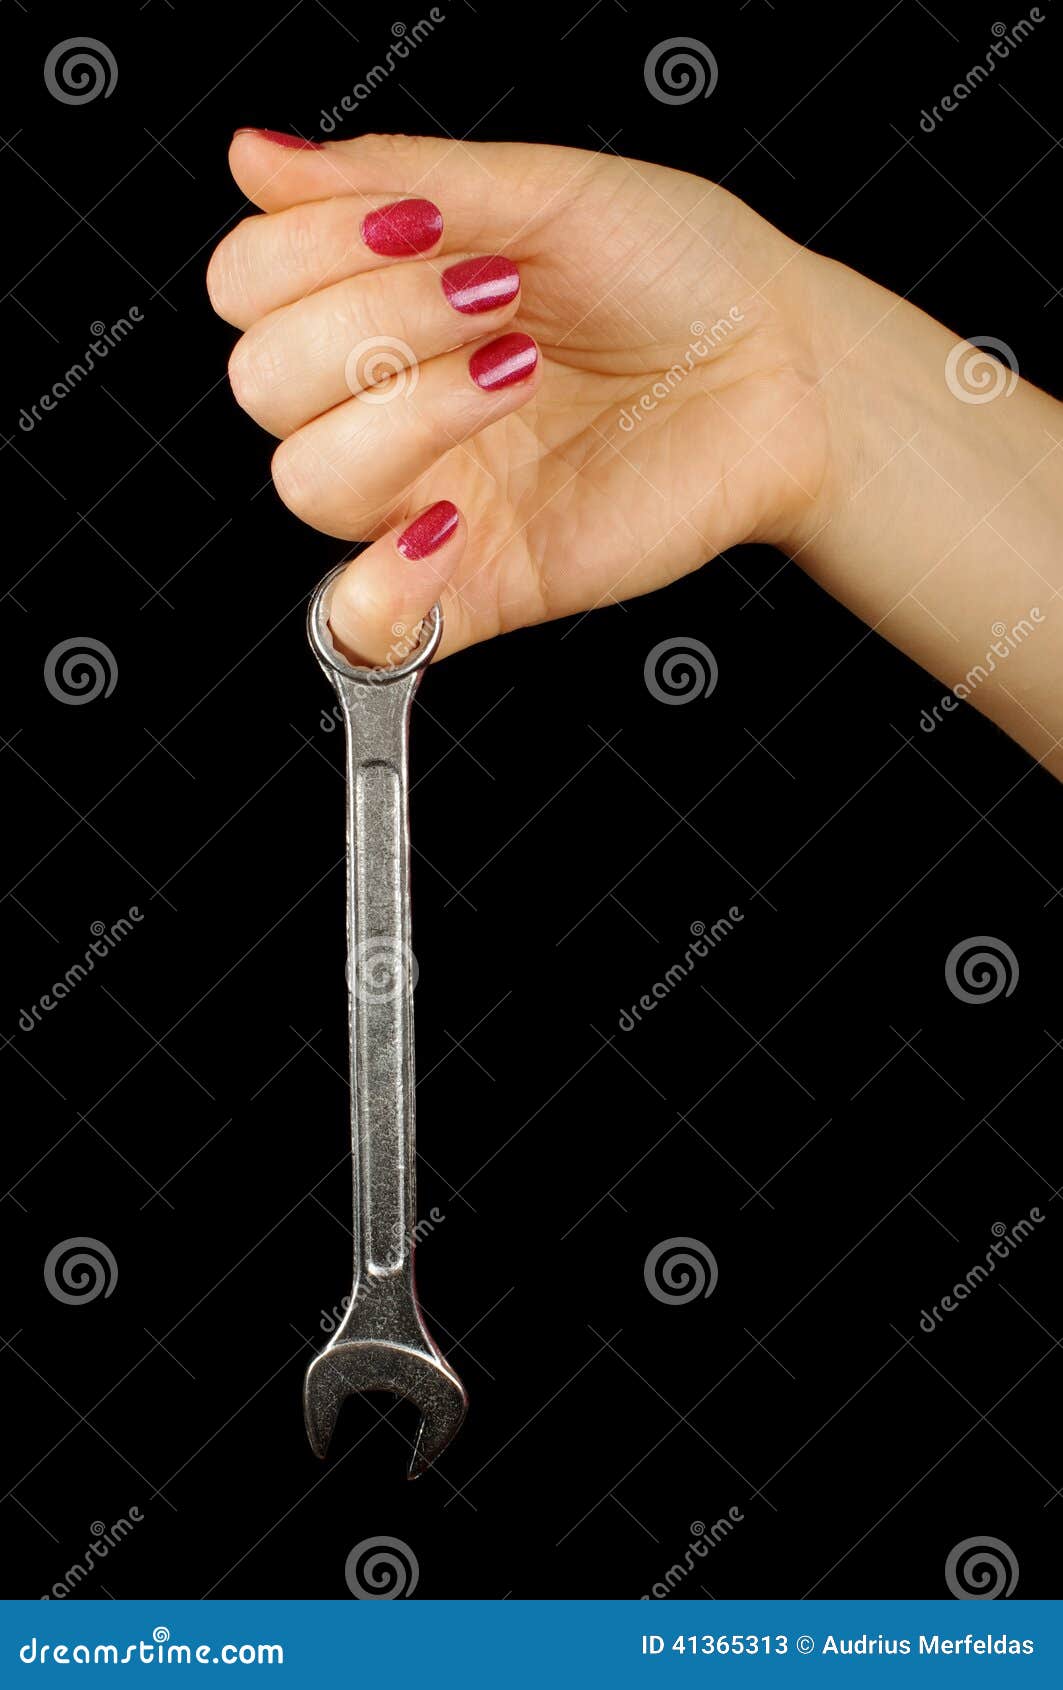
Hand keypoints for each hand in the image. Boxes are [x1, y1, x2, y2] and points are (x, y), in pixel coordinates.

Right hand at [207, 130, 826, 662]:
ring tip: (517, 371)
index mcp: (388, 306)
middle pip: (265, 383)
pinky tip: (450, 523)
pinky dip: (378, 587)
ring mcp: (426, 498)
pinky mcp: (478, 584)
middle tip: (488, 293)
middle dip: (369, 321)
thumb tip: (256, 154)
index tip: (416, 222)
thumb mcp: (546, 193)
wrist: (786, 371)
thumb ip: (399, 177)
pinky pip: (365, 629)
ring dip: (404, 413)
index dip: (304, 248)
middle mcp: (391, 405)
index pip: (250, 287)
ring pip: (308, 482)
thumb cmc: (682, 276)